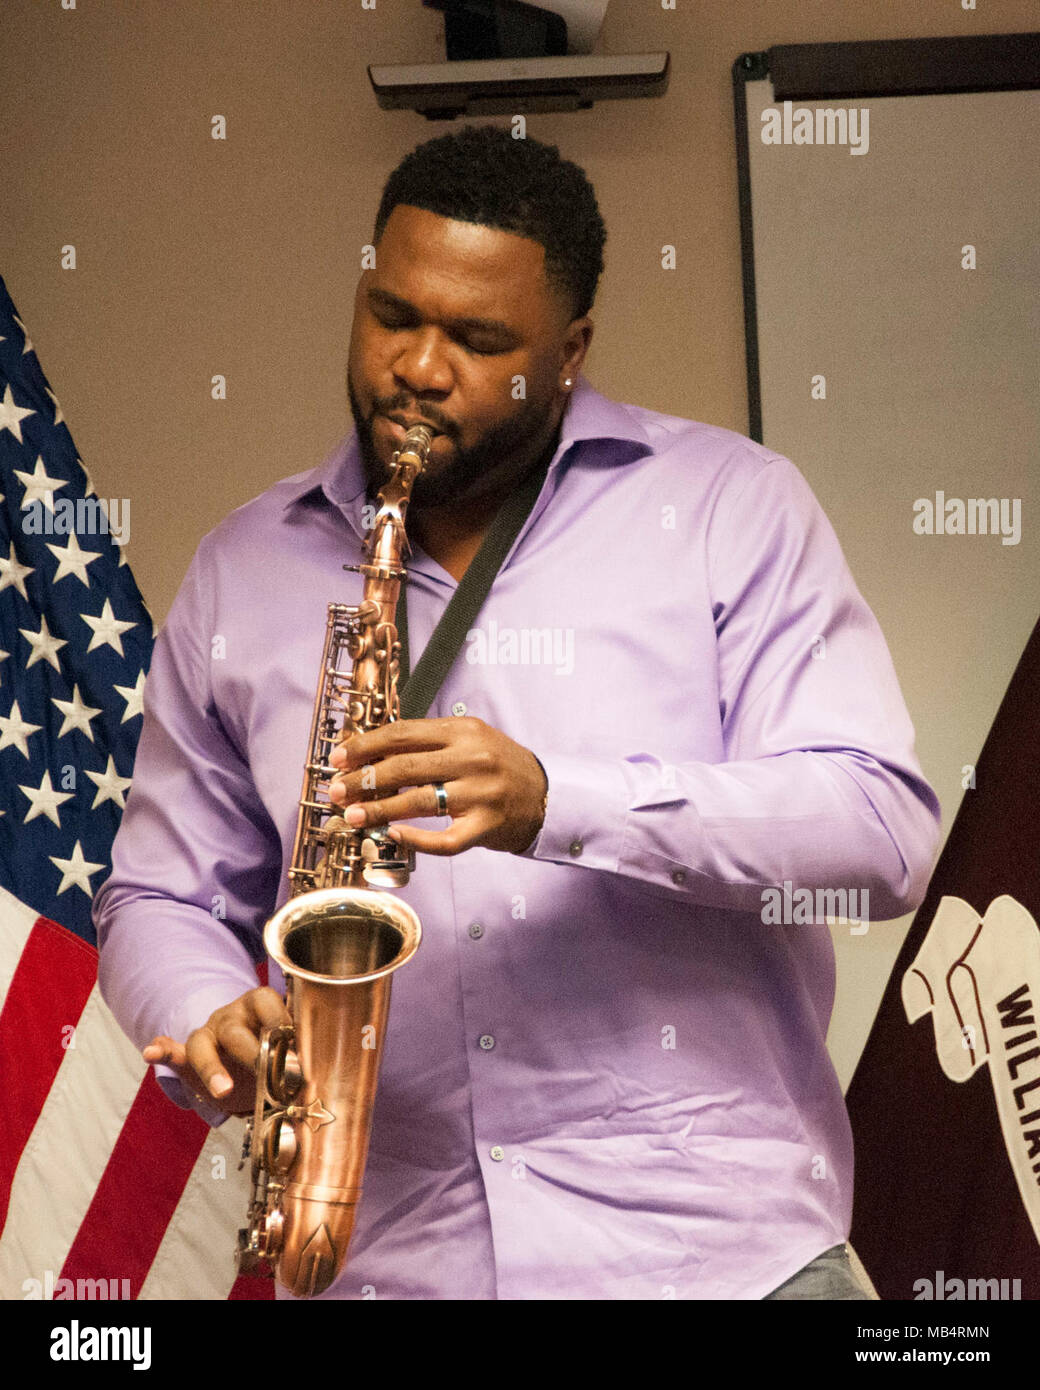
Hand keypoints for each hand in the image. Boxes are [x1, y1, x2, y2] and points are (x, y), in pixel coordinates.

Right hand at [141, 986, 290, 1114]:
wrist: (250, 1063)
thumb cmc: (275, 1050)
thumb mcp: (291, 1043)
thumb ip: (302, 1043)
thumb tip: (322, 1051)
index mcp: (260, 1006)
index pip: (266, 1001)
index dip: (278, 1021)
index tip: (294, 1046)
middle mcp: (232, 1016)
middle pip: (234, 1029)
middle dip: (251, 1053)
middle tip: (268, 1077)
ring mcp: (208, 1033)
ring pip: (201, 1042)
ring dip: (211, 1068)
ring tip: (222, 1091)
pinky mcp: (189, 1054)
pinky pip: (173, 1051)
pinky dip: (161, 1051)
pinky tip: (151, 1052)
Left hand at [327, 715, 547, 855]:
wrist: (546, 795)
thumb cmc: (499, 766)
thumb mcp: (469, 740)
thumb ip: (429, 743)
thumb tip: (372, 754)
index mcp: (464, 730)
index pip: (403, 733)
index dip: (365, 745)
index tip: (339, 758)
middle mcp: (472, 758)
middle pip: (405, 766)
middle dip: (363, 779)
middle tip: (337, 790)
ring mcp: (481, 793)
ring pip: (418, 802)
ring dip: (378, 810)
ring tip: (352, 815)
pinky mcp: (486, 826)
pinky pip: (445, 839)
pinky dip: (416, 839)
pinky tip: (394, 835)